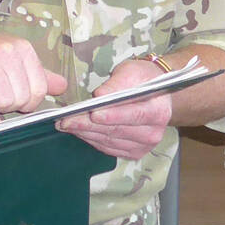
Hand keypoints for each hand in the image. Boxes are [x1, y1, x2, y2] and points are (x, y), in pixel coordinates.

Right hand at [0, 25, 66, 124]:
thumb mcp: (8, 56)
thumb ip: (37, 72)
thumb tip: (63, 86)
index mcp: (22, 48)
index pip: (40, 88)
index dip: (29, 101)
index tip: (16, 99)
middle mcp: (8, 52)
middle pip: (23, 98)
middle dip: (11, 105)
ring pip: (5, 102)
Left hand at [56, 59, 172, 160]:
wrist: (153, 95)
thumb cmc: (142, 80)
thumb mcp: (131, 72)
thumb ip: (117, 83)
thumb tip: (100, 95)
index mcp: (158, 111)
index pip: (134, 115)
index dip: (113, 115)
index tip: (93, 113)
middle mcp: (153, 132)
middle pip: (116, 130)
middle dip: (88, 125)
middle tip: (66, 120)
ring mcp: (143, 145)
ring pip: (108, 141)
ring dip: (85, 133)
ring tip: (66, 124)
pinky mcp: (132, 152)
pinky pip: (107, 148)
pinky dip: (90, 139)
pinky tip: (77, 131)